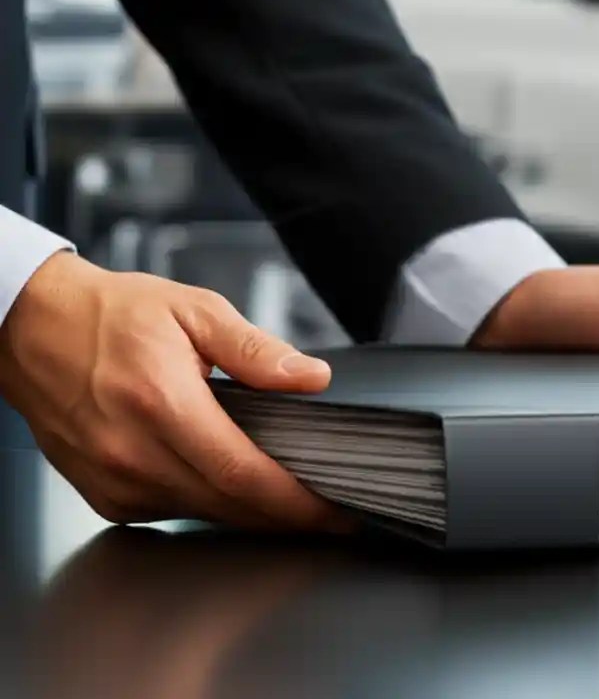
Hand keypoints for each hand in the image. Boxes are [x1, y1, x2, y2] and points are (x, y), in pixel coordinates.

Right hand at [0, 252, 352, 531]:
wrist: (31, 329)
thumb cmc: (109, 316)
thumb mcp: (194, 311)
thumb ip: (256, 350)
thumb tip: (310, 378)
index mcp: (161, 403)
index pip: (244, 473)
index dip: (297, 502)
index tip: (337, 512)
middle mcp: (133, 451)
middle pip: (230, 505)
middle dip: (289, 516)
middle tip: (332, 513)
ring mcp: (115, 481)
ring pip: (205, 515)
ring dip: (254, 514)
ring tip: (294, 499)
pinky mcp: (106, 497)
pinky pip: (175, 513)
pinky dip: (213, 506)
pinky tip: (235, 487)